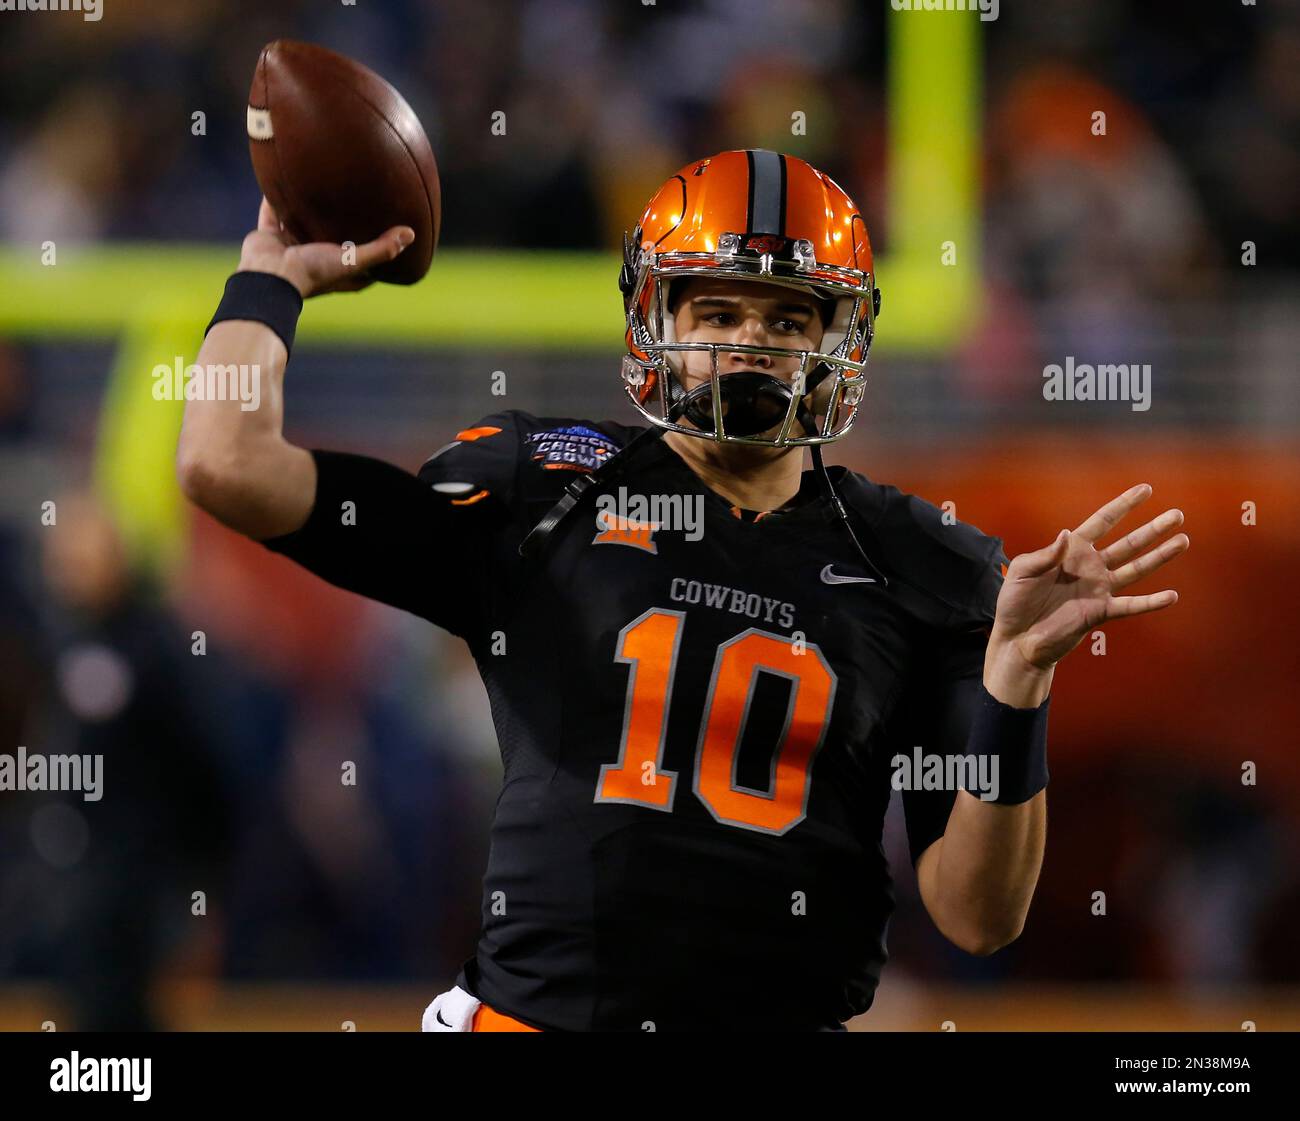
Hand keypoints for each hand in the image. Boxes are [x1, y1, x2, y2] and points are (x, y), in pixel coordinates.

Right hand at [238, 196, 413, 298]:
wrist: (269, 275)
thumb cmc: (313, 272)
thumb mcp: (353, 260)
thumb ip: (380, 249)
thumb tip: (411, 234)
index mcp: (340, 271)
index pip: (366, 262)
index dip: (380, 249)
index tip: (391, 231)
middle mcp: (318, 259)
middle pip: (335, 237)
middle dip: (345, 222)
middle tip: (360, 198)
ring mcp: (293, 247)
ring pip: (303, 221)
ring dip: (310, 208)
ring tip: (321, 183)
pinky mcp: (271, 236)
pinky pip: (273, 212)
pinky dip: (277, 198)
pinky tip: (284, 177)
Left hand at [990, 483, 1188, 673]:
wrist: (1017, 638)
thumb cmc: (1014, 602)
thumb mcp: (1022, 571)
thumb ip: (1045, 554)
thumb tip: (1067, 534)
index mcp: (1071, 550)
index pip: (1103, 521)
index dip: (1123, 505)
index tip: (1146, 489)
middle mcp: (1090, 566)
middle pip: (1128, 543)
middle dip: (1152, 530)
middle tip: (1177, 515)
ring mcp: (1098, 589)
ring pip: (1136, 569)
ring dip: (1159, 556)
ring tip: (1183, 540)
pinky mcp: (1100, 612)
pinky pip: (1130, 606)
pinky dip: (1151, 602)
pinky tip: (1172, 596)